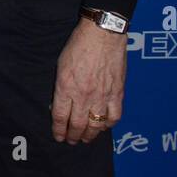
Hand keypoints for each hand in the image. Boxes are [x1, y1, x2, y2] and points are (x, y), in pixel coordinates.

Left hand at [51, 18, 125, 143]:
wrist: (102, 35)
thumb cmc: (78, 45)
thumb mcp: (60, 65)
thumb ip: (61, 86)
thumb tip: (59, 102)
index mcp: (66, 87)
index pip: (60, 116)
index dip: (58, 130)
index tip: (58, 136)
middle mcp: (84, 95)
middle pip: (78, 124)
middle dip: (73, 136)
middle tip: (71, 141)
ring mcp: (102, 96)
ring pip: (96, 124)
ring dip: (90, 135)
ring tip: (86, 139)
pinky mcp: (117, 93)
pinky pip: (114, 116)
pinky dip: (108, 124)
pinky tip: (104, 125)